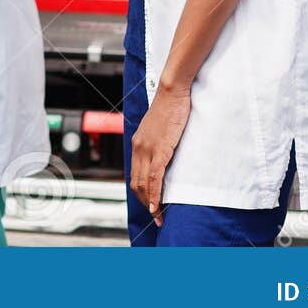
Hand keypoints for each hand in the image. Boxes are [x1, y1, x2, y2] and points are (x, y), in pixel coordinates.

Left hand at [129, 81, 190, 223]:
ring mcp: (147, 149)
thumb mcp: (161, 127)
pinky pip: (154, 177)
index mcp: (138, 142)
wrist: (173, 91)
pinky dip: (154, 194)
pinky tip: (156, 206)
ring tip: (157, 217)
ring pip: (143, 183)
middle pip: (136, 182)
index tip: (148, 205)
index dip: (140, 192)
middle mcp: (138, 147)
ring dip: (150, 203)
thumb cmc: (171, 106)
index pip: (135, 174)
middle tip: (155, 217)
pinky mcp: (159, 149)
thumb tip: (166, 152)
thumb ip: (160, 141)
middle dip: (144, 202)